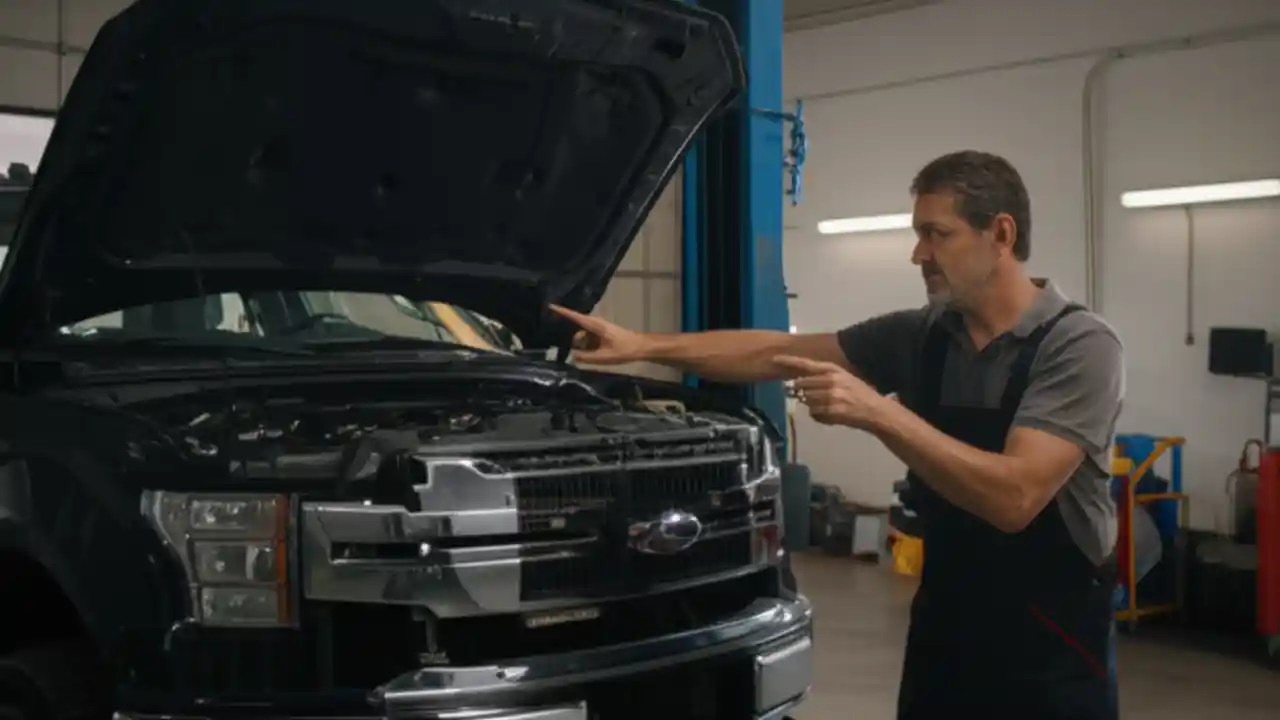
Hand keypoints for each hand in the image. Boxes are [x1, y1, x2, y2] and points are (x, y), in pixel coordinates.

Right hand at [548, 304, 647, 364]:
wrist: (640, 347)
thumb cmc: (624, 349)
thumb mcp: (604, 357)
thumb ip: (586, 357)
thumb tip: (572, 356)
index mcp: (594, 325)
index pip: (574, 316)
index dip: (561, 311)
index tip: (549, 306)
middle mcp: (594, 324)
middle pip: (577, 334)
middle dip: (577, 345)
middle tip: (586, 356)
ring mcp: (597, 329)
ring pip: (582, 339)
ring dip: (584, 348)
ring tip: (596, 358)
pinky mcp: (600, 335)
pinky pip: (588, 341)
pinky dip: (589, 348)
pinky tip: (597, 356)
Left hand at [773, 355, 888, 429]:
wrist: (875, 410)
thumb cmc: (859, 393)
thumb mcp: (844, 378)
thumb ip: (823, 377)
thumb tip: (799, 382)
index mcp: (833, 370)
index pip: (806, 364)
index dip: (789, 362)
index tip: (775, 359)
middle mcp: (830, 381)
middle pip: (801, 384)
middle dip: (800, 390)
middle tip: (808, 395)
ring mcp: (830, 396)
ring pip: (806, 400)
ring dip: (811, 403)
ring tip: (827, 405)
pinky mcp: (831, 411)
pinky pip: (813, 412)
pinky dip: (817, 414)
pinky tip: (830, 413)